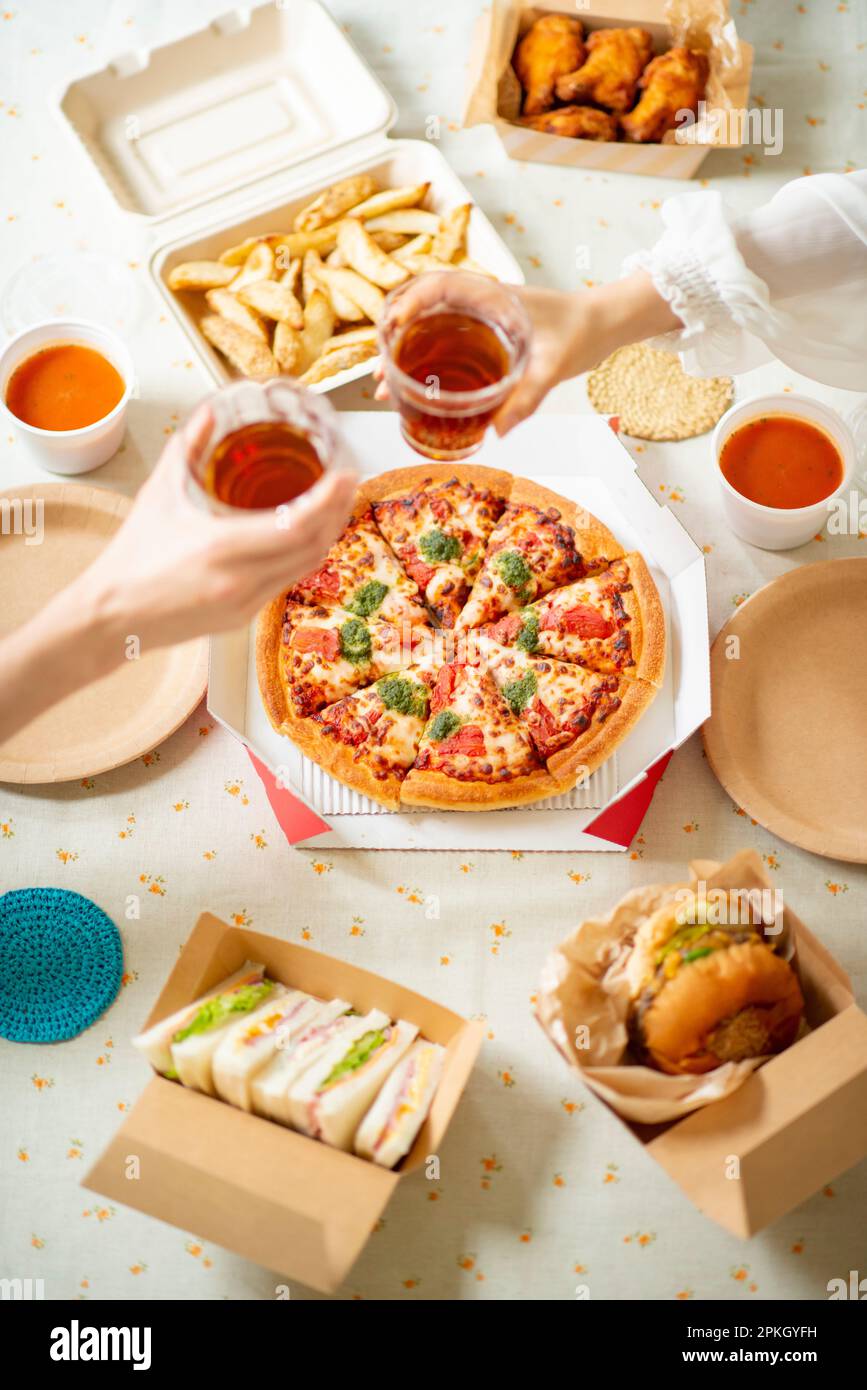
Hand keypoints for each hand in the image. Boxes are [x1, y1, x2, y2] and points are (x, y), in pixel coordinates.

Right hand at [0, 404, 357, 743]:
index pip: (296, 526)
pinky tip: (307, 535)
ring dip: (327, 535)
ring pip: (306, 567)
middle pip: (313, 546)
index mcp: (222, 548)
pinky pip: (287, 581)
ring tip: (336, 505)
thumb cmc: (133, 556)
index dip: (329, 500)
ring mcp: (246, 603)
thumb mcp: (160, 492)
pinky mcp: (244, 618)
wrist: (112, 615)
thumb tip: (212, 412)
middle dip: (338, 513)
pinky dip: (304, 555)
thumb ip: (190, 446)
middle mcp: (241, 581)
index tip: (345, 475)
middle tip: (349, 482)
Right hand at [374, 271, 680, 435]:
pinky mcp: (483, 337)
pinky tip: (416, 391)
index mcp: (490, 294)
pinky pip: (442, 344)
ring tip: (387, 388)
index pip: (436, 284)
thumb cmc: (580, 333)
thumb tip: (497, 431)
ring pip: (426, 328)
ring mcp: (478, 319)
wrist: (603, 325)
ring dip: (403, 354)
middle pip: (419, 309)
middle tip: (379, 375)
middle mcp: (478, 302)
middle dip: (392, 339)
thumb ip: (528, 397)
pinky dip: (423, 363)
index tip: (390, 330)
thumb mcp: (554, 366)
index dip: (407, 304)